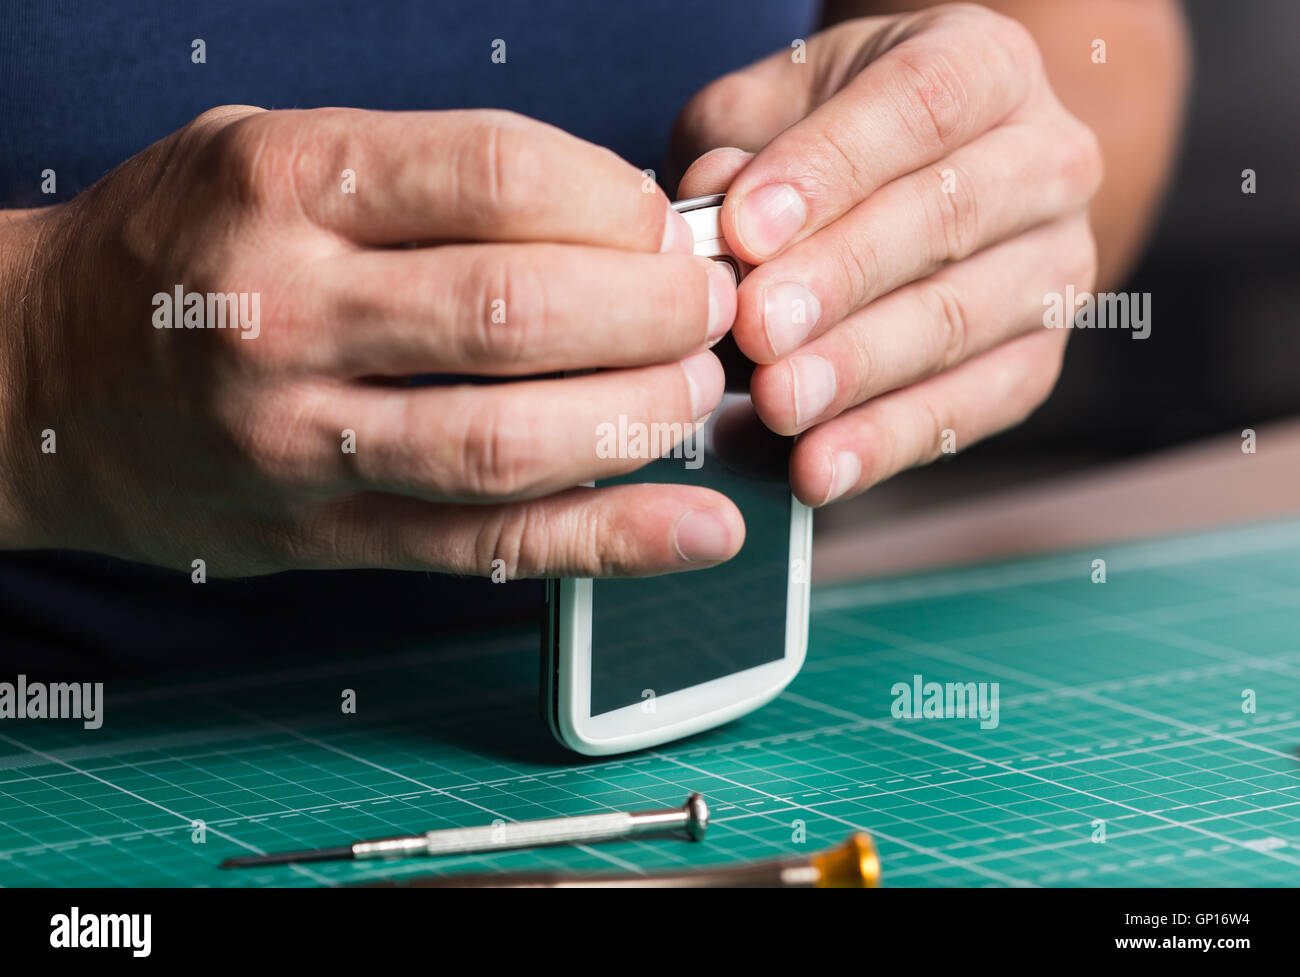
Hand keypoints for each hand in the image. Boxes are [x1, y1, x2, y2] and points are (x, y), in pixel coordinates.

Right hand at [0, 106, 741, 576]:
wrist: (38, 375)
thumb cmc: (184, 248)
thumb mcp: (277, 154)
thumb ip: (430, 179)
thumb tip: (618, 218)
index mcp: (285, 185)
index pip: (498, 179)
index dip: (618, 203)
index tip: (662, 224)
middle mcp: (286, 312)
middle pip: (518, 314)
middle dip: (652, 311)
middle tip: (705, 310)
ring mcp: (299, 440)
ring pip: (508, 443)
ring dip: (640, 420)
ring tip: (693, 391)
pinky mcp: (323, 536)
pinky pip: (485, 547)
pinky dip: (611, 543)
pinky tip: (701, 528)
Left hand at [673, 3, 1101, 505]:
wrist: (927, 181)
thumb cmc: (832, 138)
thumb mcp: (778, 106)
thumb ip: (740, 141)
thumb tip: (716, 199)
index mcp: (985, 66)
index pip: (919, 105)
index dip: (831, 170)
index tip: (746, 230)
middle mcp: (1046, 161)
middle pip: (947, 219)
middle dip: (841, 282)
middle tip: (756, 331)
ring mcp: (1056, 266)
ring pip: (959, 321)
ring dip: (861, 373)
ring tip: (777, 407)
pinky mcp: (1039, 358)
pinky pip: (971, 409)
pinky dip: (887, 443)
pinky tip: (817, 469)